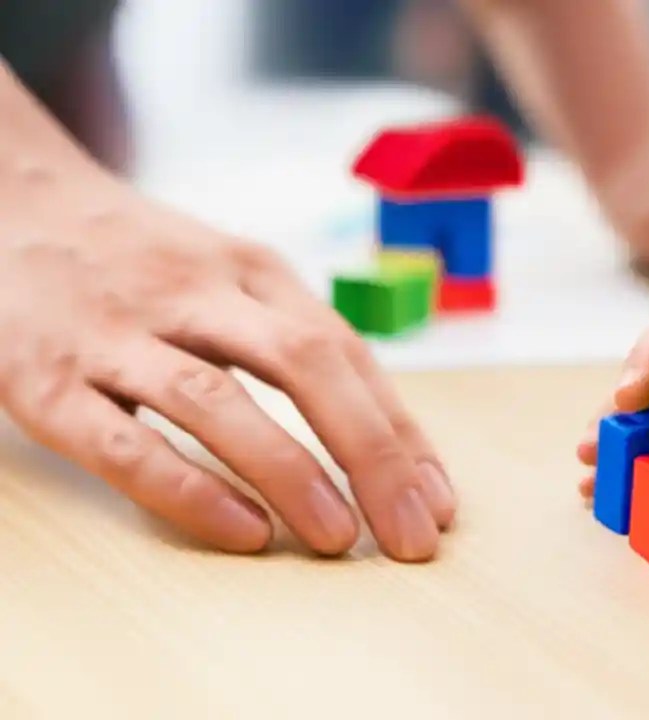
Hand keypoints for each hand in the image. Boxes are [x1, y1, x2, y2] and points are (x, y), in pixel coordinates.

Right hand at [0, 172, 453, 560]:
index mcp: (253, 272)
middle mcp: (196, 294)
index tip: (438, 501)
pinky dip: (187, 489)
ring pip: (219, 401)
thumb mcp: (227, 274)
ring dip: (290, 471)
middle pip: (305, 366)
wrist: (6, 199)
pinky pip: (124, 440)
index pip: (348, 353)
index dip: (402, 431)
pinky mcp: (45, 379)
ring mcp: (118, 334)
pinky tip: (242, 532)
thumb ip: (292, 336)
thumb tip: (385, 433)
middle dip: (371, 454)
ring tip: (341, 538)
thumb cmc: (138, 260)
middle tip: (412, 534)